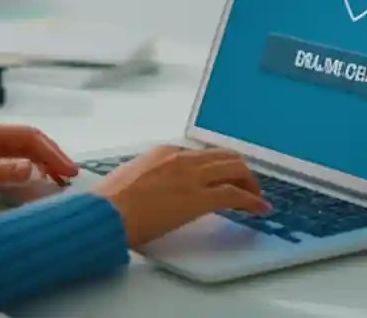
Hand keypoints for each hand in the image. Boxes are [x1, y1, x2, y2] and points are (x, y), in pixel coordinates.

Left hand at [0, 120, 78, 198]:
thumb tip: (32, 168)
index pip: (29, 137)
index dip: (52, 152)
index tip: (68, 169)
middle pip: (29, 142)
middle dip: (52, 157)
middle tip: (70, 176)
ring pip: (23, 150)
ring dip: (42, 162)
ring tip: (59, 179)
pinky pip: (12, 159)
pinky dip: (28, 168)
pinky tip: (35, 178)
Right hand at [90, 145, 270, 247]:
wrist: (107, 213)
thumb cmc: (109, 202)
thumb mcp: (129, 177)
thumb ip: (148, 176)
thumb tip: (153, 187)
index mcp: (163, 152)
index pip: (201, 154)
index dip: (216, 167)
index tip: (221, 178)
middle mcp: (181, 158)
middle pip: (223, 156)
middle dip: (239, 170)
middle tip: (246, 185)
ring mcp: (191, 176)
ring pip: (234, 169)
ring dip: (250, 182)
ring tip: (255, 196)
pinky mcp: (199, 198)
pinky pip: (235, 195)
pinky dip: (252, 200)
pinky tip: (258, 208)